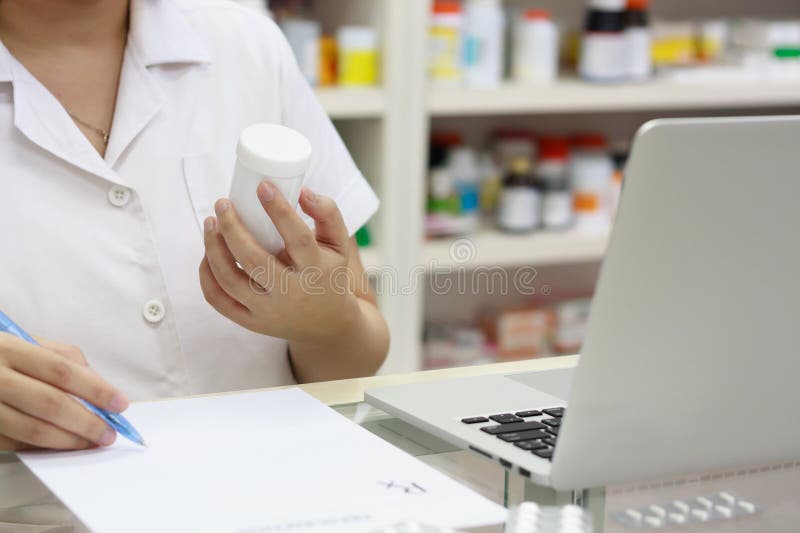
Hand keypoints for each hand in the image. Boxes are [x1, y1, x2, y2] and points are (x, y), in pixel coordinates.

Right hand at [0, 334, 128, 450]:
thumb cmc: (0, 354)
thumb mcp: (28, 342)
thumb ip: (66, 359)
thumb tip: (100, 386)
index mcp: (9, 348)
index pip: (61, 371)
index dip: (95, 389)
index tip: (119, 404)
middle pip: (49, 403)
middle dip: (86, 421)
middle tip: (108, 433)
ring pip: (31, 430)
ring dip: (68, 441)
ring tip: (91, 442)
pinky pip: (14, 444)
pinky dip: (43, 448)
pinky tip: (61, 445)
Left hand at [199, 183, 362, 345]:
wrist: (327, 324)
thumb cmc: (329, 275)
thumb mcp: (338, 245)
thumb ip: (327, 213)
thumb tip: (301, 191)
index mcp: (316, 271)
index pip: (297, 238)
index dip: (279, 211)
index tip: (262, 187)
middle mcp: (291, 294)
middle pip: (254, 259)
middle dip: (232, 227)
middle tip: (222, 203)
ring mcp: (268, 311)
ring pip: (229, 279)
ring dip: (213, 247)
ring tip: (211, 223)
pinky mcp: (251, 322)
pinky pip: (218, 300)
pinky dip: (207, 274)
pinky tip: (208, 253)